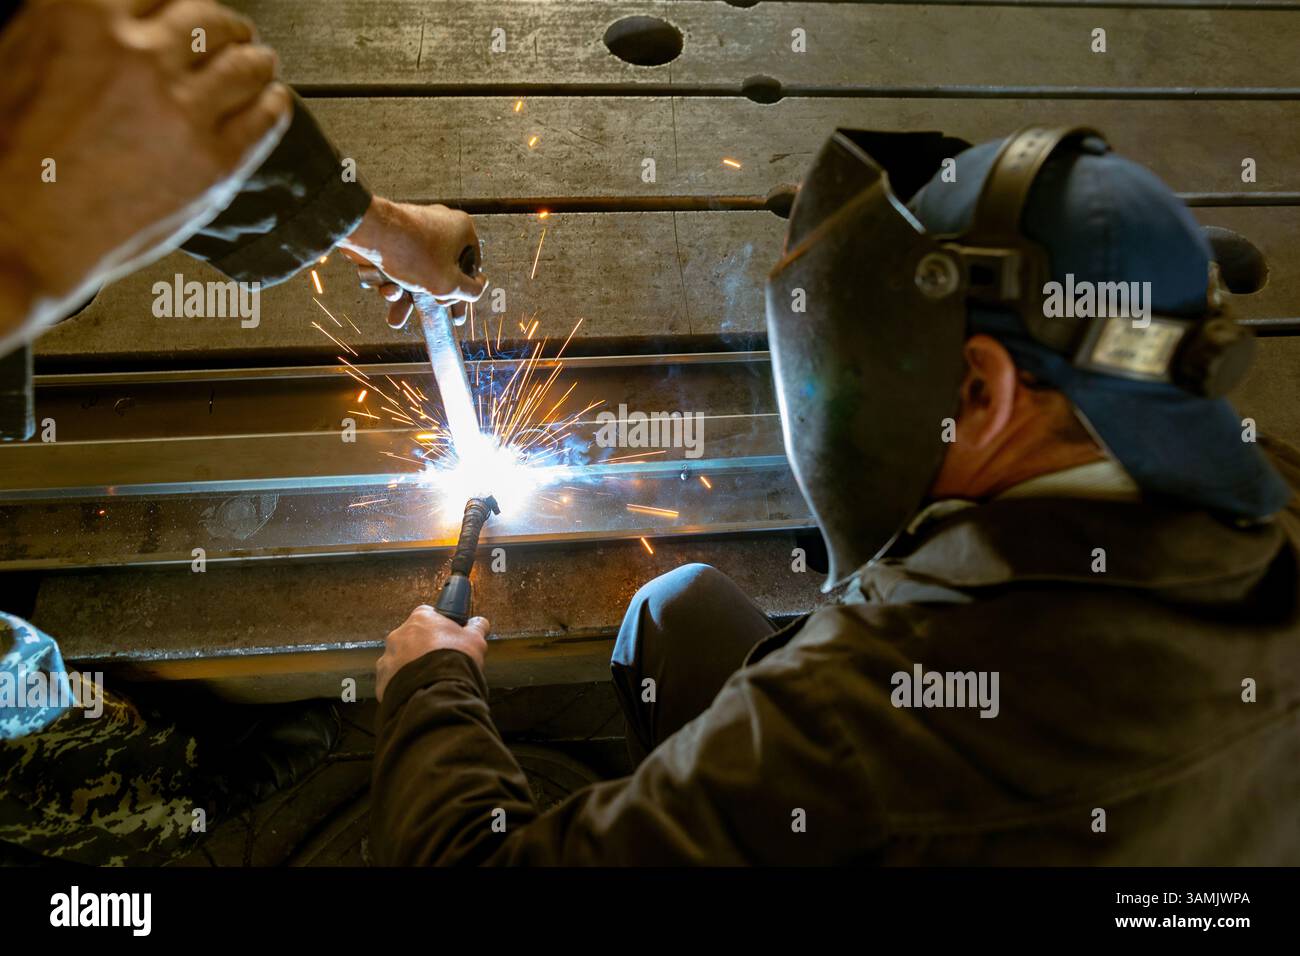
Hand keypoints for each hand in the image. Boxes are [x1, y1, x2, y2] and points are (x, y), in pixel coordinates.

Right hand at [0, 0, 291, 348]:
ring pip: (244, 64)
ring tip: (260, 63)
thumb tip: (130, 22)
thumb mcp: (26, 58)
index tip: (185, 11)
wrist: (15, 232)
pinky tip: (273, 100)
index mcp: (83, 15)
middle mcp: (138, 54)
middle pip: (207, 19)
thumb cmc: (11, 156)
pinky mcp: (213, 160)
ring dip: (257, 59)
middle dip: (224, 26)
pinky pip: (264, 118)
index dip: (178, 4)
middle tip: (234, 35)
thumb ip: (83, 33)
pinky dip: (274, 102)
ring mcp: (180, 108)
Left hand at [339, 197, 487, 329]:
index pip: (471, 266)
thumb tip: (479, 290)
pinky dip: (391, 278)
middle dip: (431, 298)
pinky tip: (385, 288)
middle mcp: (442, 225)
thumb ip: (470, 291)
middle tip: (431, 315)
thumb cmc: (414, 254)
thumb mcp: (450, 283)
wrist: (370, 232)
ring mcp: (416, 229)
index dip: (464, 290)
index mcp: (462, 231)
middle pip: (442, 270)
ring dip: (407, 295)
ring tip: (397, 314)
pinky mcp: (394, 235)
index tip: (456, 306)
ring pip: (417, 270)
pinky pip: (398, 262)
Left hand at [376, 606, 489, 700]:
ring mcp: (388, 658)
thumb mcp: (475, 640)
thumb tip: (479, 623)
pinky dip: (403, 684)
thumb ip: (476, 628)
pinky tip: (418, 691)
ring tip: (429, 679)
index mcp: (420, 619)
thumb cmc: (455, 660)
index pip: (427, 614)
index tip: (447, 636)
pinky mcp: (382, 680)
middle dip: (422, 647)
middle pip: (411, 637)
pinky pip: (393, 679)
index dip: (438, 626)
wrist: (436, 692)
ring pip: (400, 659)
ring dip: (411, 666)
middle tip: (439, 660)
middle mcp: (399, 635)